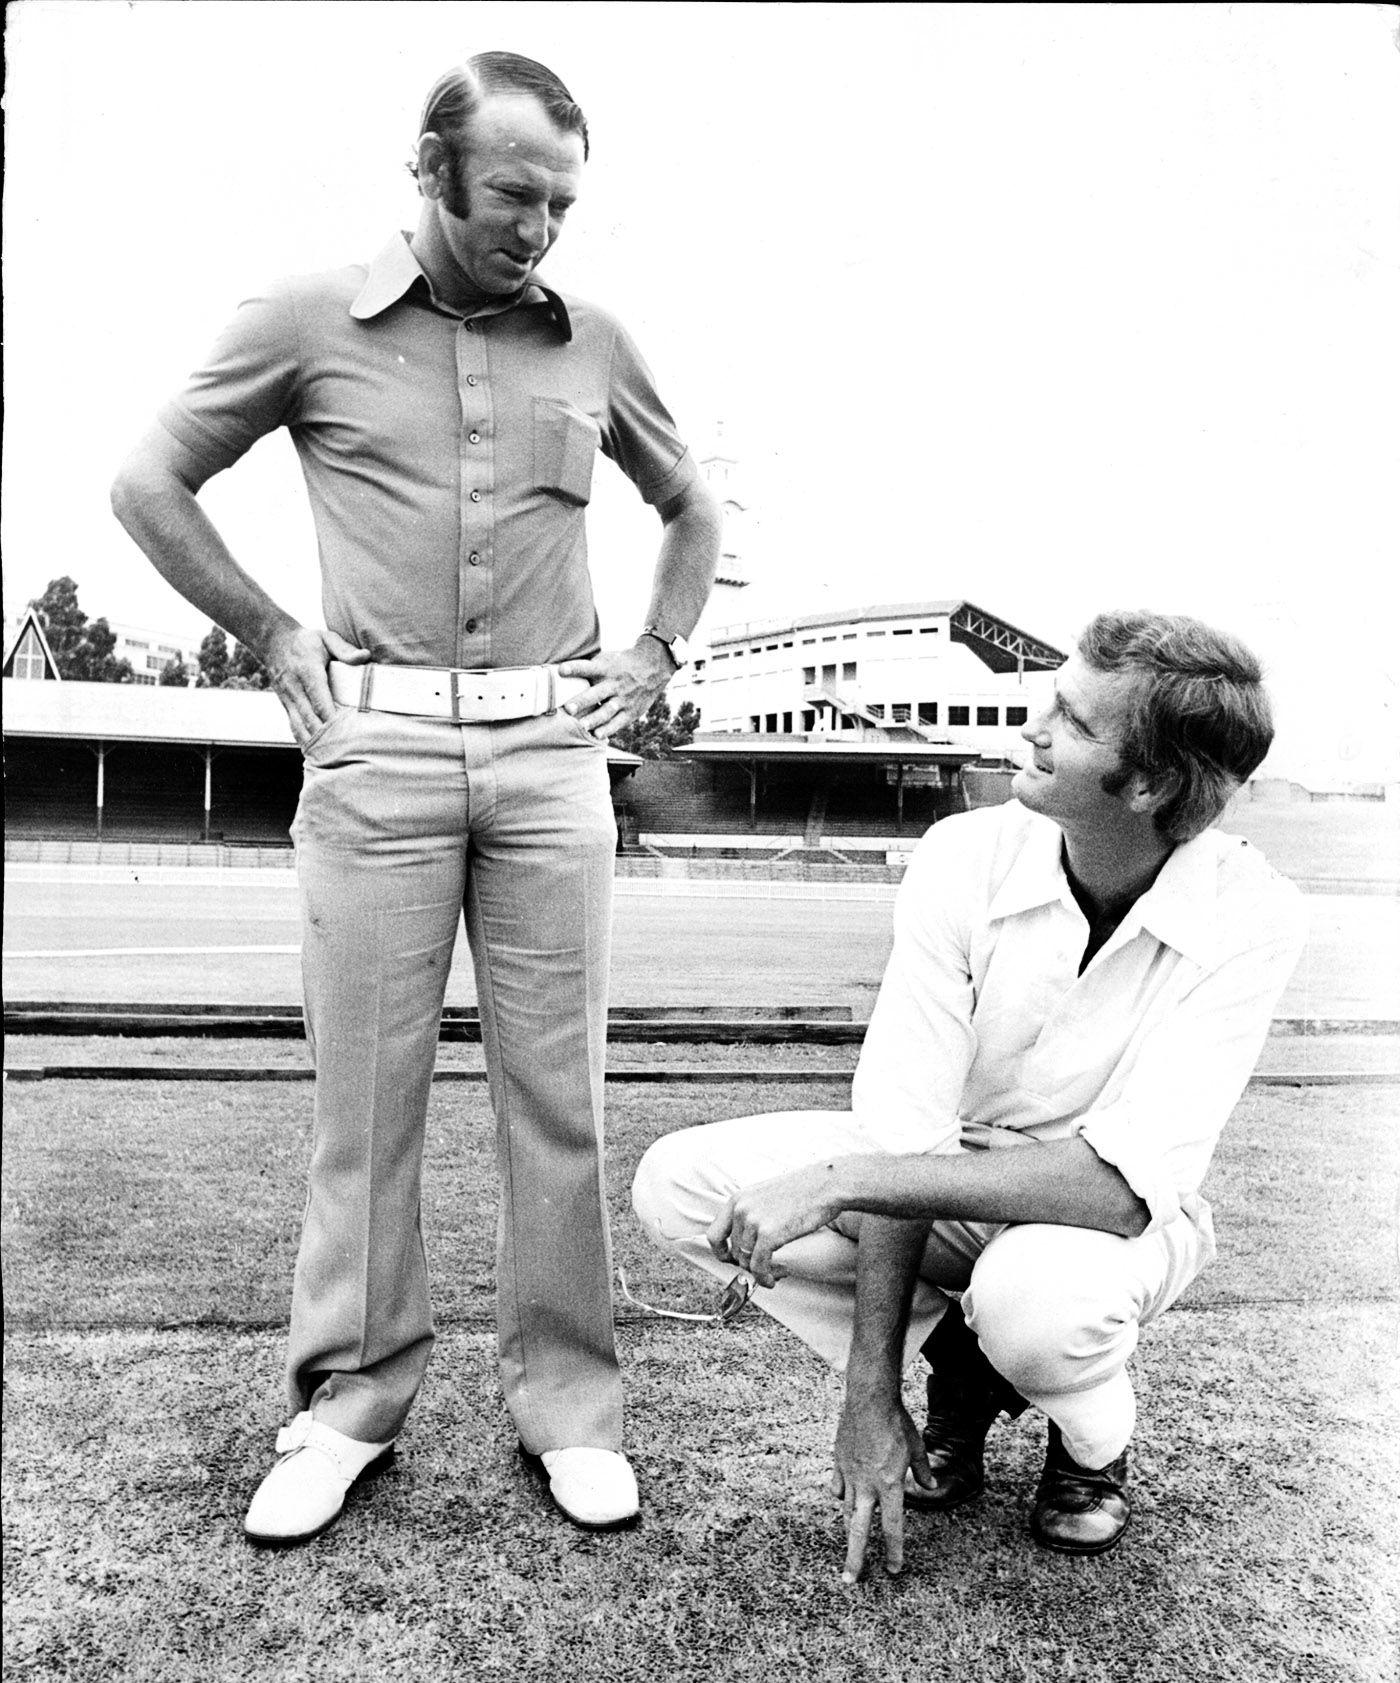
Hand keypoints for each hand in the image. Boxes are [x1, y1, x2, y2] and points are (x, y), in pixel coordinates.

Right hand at [264, 625, 369, 745]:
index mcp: (307, 671)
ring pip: (299, 726)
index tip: (345, 731)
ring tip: (331, 759)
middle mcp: (295, 687)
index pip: (319, 698)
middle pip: (309, 717)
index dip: (330, 717)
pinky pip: (294, 726)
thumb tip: (365, 657)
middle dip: (325, 736)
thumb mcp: (326, 638)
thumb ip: (345, 649)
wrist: (272, 641)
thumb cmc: (306, 641)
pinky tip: (316, 753)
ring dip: (313, 743)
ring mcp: (288, 698)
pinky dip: (304, 740)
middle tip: (344, 751)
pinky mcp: (286, 705)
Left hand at [556, 637, 674, 739]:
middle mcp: (614, 683)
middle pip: (597, 693)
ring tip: (582, 726)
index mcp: (606, 668)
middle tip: (569, 708)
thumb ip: (588, 669)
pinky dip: (608, 729)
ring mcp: (623, 699)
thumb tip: (559, 675)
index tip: (561, 670)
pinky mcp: (631, 711)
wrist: (652, 666)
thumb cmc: (621, 664)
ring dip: (594, 719)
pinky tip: (597, 735)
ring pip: (607, 710)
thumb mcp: (607, 659)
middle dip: (583, 701)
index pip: (588, 667)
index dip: (574, 668)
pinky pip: (618, 722)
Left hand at [704, 1162, 843, 1287]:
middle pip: (733, 1251)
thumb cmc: (802, 1190)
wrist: (825, 1185)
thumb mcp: (766, 1196)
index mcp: (738, 1199)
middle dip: (747, 1263)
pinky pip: (758, 1266)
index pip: (714, 1234)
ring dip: (758, 1272)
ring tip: (772, 1273)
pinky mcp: (769, 1234)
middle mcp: (741, 1209)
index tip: (730, 1260)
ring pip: (745, 1261)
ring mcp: (754, 1221)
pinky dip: (763, 1278)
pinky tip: (772, 1280)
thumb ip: (751, 1214)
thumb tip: (744, 1241)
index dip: (721, 1252)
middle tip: (763, 1267)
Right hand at [830, 1385, 934, 1583]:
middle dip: (855, 1557)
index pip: (892, 1527)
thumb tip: (931, 1486)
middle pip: (859, 1530)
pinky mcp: (839, 1462)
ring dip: (849, 1530)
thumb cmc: (896, 1422)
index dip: (893, 1551)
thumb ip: (923, 1471)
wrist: (869, 1399)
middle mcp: (868, 1485)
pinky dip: (841, 1496)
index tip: (893, 1569)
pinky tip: (842, 1501)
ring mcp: (850, 1474)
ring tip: (849, 1545)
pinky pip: (838, 1486)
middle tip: (850, 1580)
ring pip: (846, 1510)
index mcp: (890, 1484)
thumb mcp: (916, 1447)